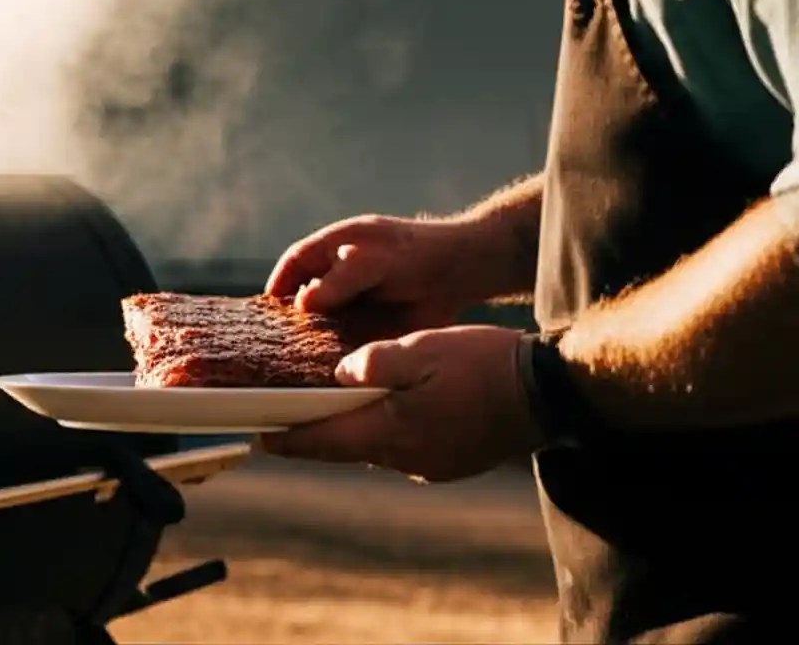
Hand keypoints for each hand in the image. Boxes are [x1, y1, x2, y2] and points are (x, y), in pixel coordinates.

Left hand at [259, 325, 541, 482]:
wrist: (553, 392)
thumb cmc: (486, 365)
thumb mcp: (422, 348)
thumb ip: (372, 362)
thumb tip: (340, 374)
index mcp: (392, 432)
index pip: (325, 441)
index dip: (290, 438)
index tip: (260, 437)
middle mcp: (407, 459)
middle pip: (348, 446)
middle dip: (319, 432)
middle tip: (288, 419)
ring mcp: (433, 465)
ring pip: (378, 446)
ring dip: (356, 427)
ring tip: (336, 406)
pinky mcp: (452, 462)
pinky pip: (406, 447)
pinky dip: (389, 429)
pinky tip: (390, 408)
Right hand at [265, 215, 487, 341]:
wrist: (460, 272)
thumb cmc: (416, 254)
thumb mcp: (376, 261)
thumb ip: (340, 279)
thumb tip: (302, 304)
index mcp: (334, 247)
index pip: (294, 263)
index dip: (278, 284)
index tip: (266, 309)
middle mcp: (338, 274)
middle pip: (301, 295)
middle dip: (289, 317)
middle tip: (276, 340)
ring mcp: (352, 300)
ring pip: (320, 321)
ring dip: (310, 339)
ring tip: (296, 359)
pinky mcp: (368, 324)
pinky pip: (342, 340)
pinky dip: (333, 353)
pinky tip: (327, 367)